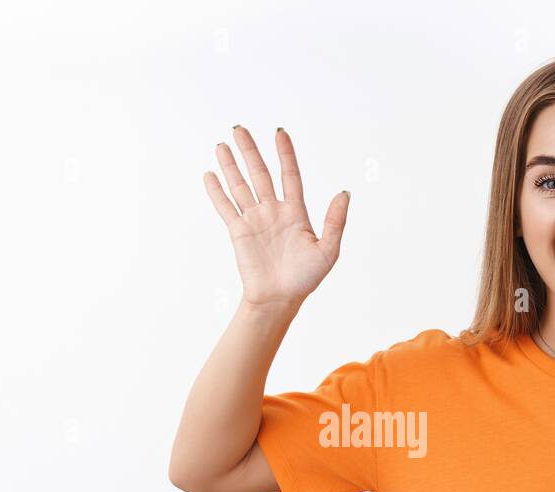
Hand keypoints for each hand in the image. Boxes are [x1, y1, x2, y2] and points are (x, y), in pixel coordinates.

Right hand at [203, 125, 350, 310]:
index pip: (290, 175)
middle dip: (250, 151)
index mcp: (295, 213)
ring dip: (231, 166)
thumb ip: (335, 221)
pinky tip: (210, 174)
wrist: (280, 299)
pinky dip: (217, 191)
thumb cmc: (305, 278)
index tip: (279, 133)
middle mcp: (273, 212)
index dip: (285, 154)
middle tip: (239, 128)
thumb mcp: (328, 250)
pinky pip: (226, 207)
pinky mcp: (238, 232)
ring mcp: (254, 220)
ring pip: (240, 186)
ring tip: (223, 145)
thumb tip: (344, 193)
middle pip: (260, 174)